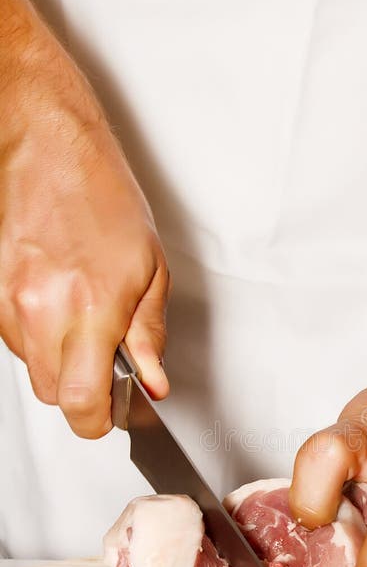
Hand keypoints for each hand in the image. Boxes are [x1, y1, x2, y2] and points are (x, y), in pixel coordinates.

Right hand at [0, 0, 168, 437]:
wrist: (46, 144)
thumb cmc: (101, 195)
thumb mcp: (150, 268)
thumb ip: (149, 335)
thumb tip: (152, 382)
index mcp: (90, 309)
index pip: (82, 404)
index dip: (99, 422)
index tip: (113, 414)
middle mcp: (41, 312)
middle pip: (54, 396)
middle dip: (83, 393)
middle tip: (107, 366)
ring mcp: (8, 303)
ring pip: (31, 370)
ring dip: (59, 364)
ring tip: (83, 323)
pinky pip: (13, 341)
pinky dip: (36, 338)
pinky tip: (57, 305)